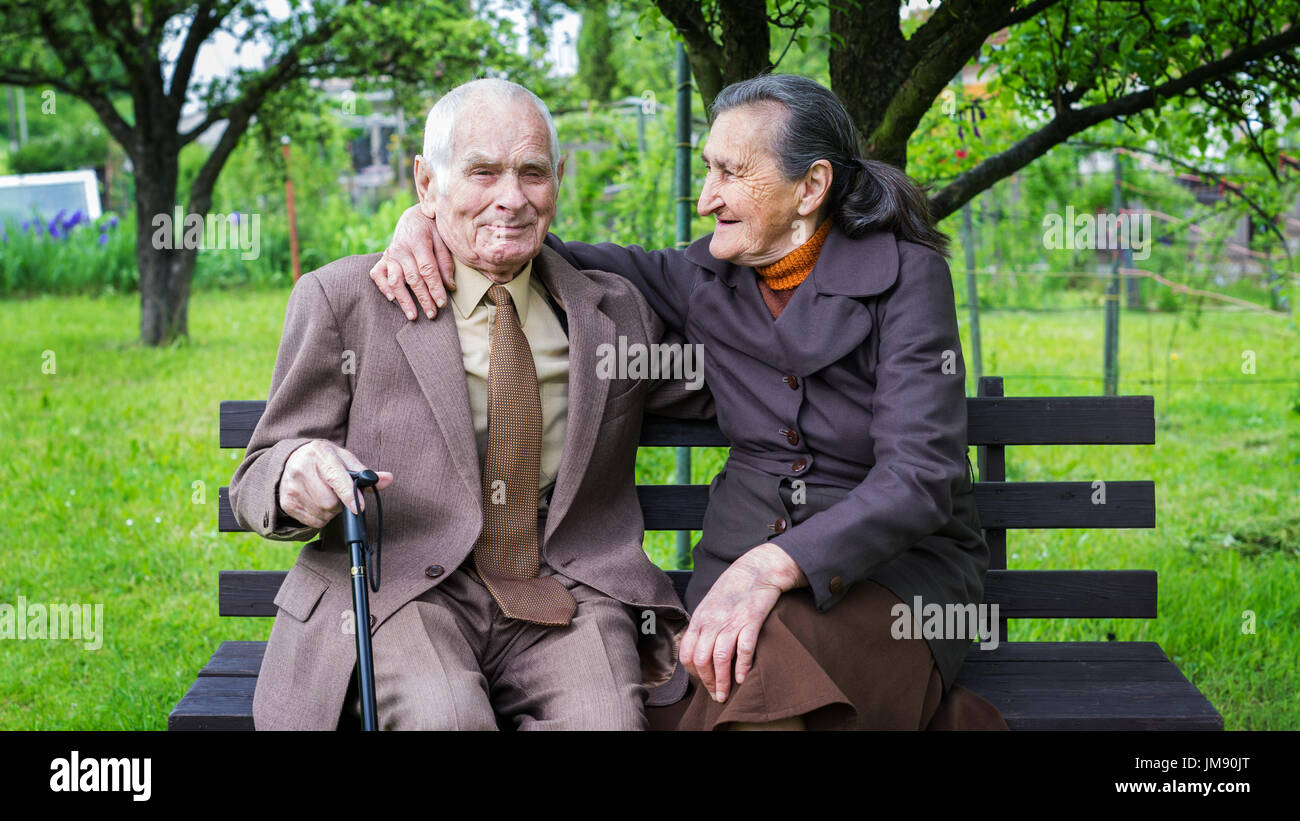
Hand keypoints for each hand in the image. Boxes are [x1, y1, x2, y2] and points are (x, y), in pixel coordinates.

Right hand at [278, 440, 393, 529]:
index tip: (359, 507)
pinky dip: (321, 518)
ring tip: (327, 496)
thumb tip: (388, 479)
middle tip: (338, 494)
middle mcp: (301, 468)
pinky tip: (317, 503)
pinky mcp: (286, 502)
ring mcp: (291, 487)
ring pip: (322, 513)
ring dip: (331, 512)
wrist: (291, 460)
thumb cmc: (324, 460)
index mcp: (320, 453)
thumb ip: (365, 472)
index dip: (348, 495)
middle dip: (340, 503)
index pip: (335, 477)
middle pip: (329, 501)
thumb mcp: (344, 459)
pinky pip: (313, 522)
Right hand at [367, 205, 456, 319]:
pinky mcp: (383, 259)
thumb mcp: (443, 240)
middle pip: (413, 279)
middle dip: (423, 299)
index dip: (435, 288)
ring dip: (404, 300)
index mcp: (418, 241)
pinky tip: (392, 299)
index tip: (442, 304)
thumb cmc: (432, 230)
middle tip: (432, 315)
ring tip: (413, 316)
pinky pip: (377, 275)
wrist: (413, 217)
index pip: (428, 270)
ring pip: (395, 281)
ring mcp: (390, 254)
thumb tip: (450, 286)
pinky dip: (383, 288)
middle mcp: (401, 249)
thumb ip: (445, 262)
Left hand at [680, 543, 807, 702]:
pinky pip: (743, 649)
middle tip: (716, 695)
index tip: (703, 683)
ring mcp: (731, 621)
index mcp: (700, 619)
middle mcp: (712, 621)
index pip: (687, 653)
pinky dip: (742, 667)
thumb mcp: (710, 605)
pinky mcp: (751, 620)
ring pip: (719, 658)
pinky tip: (743, 678)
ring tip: (726, 694)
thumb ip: (704, 626)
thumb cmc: (734, 589)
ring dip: (722, 681)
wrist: (757, 569)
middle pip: (701, 660)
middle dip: (707, 683)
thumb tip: (699, 651)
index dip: (693, 673)